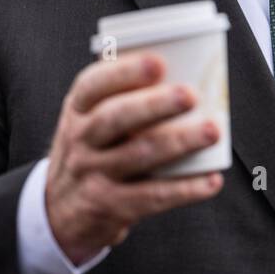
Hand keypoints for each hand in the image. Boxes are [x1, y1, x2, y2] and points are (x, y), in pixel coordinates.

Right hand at [44, 51, 222, 265]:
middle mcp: (80, 139)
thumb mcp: (90, 119)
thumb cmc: (94, 150)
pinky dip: (185, 189)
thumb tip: (187, 70)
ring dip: (179, 142)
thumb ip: (123, 97)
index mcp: (78, 108)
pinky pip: (151, 197)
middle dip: (155, 105)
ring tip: (212, 131)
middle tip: (191, 95)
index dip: (124, 72)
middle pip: (115, 118)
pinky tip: (211, 180)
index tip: (158, 63)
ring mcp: (93, 174)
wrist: (62, 210)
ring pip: (138, 155)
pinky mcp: (110, 207)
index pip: (92, 85)